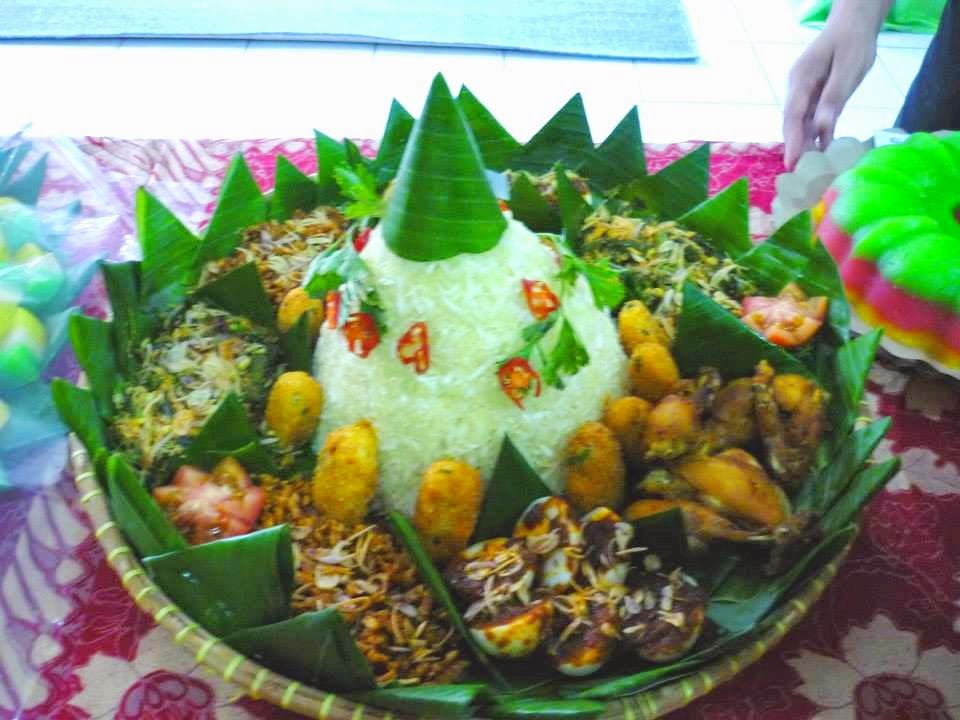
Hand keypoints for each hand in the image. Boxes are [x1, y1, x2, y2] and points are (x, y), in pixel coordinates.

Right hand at [783, 23, 878, 168]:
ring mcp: (806, 93)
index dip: (793, 141)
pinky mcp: (817, 97)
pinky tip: (823, 152)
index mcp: (802, 79)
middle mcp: (798, 88)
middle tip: (799, 175)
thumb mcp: (848, 68)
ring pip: (802, 123)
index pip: (793, 115)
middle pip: (794, 123)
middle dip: (796, 148)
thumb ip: (833, 98)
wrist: (855, 22)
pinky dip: (817, 136)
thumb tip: (822, 129)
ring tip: (810, 170)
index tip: (792, 163)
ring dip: (806, 145)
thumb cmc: (853, 40)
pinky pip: (814, 120)